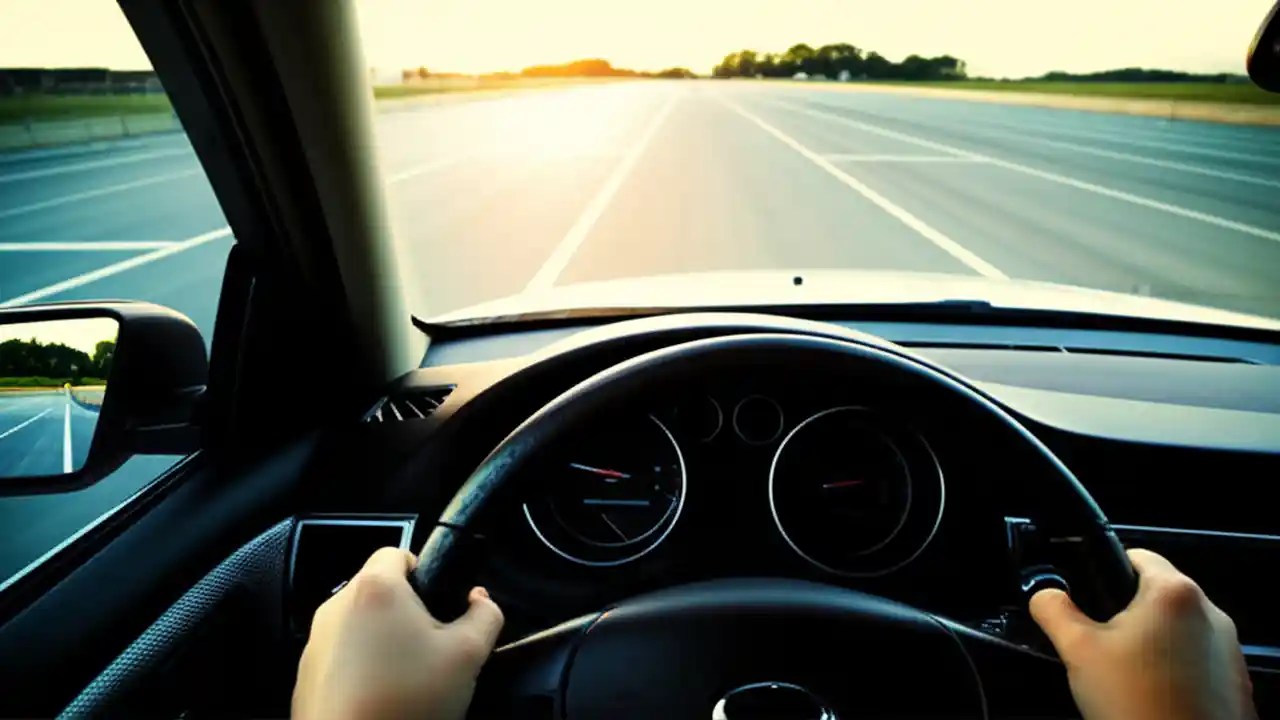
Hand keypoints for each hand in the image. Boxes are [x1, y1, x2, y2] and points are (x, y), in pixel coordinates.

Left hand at [293, 547, 503, 719]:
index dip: (424, 571)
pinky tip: (380, 694)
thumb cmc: (407, 700)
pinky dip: (360, 665)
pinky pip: (341, 654)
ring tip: (404, 676)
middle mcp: (336, 605)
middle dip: (405, 610)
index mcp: (375, 589)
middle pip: (378, 589)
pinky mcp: (306, 673)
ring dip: (381, 638)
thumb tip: (481, 601)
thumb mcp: (468, 655)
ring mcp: (316, 641)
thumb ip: (486, 615)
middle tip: (429, 646)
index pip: (398, 551)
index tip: (437, 603)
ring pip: (359, 623)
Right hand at [1030, 549, 1255, 719]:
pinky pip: (1197, 660)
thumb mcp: (1077, 650)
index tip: (1089, 601)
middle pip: (1157, 595)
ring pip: (1176, 630)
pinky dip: (1174, 669)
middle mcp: (1211, 614)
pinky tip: (1152, 694)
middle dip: (1127, 615)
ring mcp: (1229, 650)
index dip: (1105, 572)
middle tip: (1102, 647)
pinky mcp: (1235, 682)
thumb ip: (1053, 609)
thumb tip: (1044, 594)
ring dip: (1152, 643)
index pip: (1136, 555)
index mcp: (1174, 593)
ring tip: (1126, 676)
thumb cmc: (1135, 701)